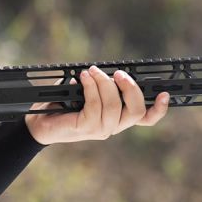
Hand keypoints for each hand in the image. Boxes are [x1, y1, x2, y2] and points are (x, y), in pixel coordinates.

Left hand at [25, 66, 169, 145]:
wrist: (36, 122)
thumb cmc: (60, 103)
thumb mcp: (83, 89)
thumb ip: (99, 82)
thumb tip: (104, 70)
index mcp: (117, 117)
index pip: (144, 118)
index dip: (158, 109)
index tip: (164, 94)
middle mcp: (112, 126)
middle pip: (135, 111)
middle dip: (131, 89)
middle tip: (120, 73)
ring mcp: (100, 130)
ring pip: (114, 107)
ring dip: (105, 84)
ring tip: (92, 71)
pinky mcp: (85, 128)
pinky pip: (95, 106)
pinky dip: (91, 89)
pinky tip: (83, 78)